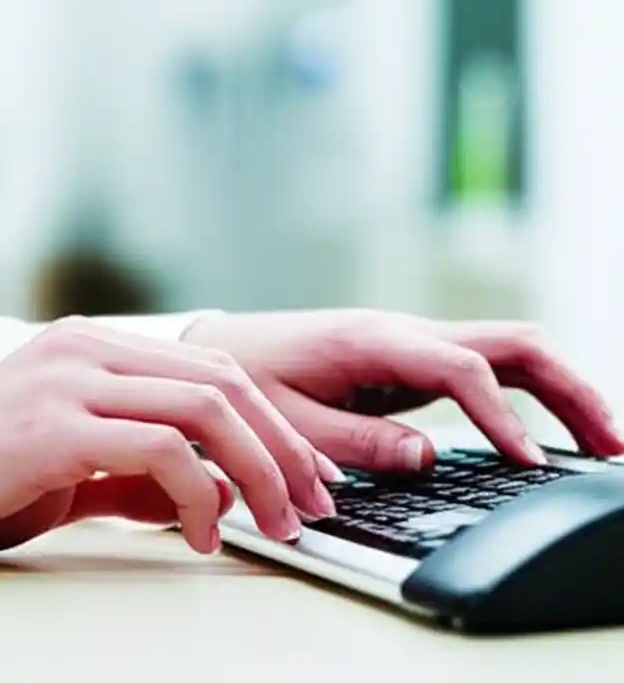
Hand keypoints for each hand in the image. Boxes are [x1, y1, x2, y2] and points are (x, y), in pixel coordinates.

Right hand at [0, 318, 339, 553]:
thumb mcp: (82, 471)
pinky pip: (163, 452)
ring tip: (274, 523)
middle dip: (283, 447)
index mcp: (99, 348)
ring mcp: (69, 380)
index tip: (309, 472)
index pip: (219, 370)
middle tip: (310, 501)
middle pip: (228, 383)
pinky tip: (204, 533)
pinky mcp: (54, 426)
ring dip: (259, 471)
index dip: (275, 423)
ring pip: (208, 410)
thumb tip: (221, 493)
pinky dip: (202, 496)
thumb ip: (149, 473)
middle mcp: (88, 349)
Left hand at [180, 310, 623, 469]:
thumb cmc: (248, 383)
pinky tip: (561, 427)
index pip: (462, 370)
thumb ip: (357, 439)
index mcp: (378, 340)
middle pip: (516, 343)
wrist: (223, 351)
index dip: (504, 416)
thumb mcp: (289, 422)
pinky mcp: (426, 360)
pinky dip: (539, 393)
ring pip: (519, 351)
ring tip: (609, 438)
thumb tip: (427, 456)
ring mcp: (424, 341)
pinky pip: (500, 368)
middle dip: (571, 388)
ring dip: (568, 389)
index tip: (530, 462)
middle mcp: (412, 331)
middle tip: (613, 440)